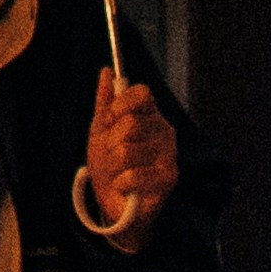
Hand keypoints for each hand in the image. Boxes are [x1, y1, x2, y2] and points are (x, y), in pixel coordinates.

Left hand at [83, 75, 178, 239]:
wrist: (113, 200)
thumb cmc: (109, 162)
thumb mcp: (100, 130)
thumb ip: (105, 101)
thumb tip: (106, 71)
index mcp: (149, 114)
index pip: (142, 93)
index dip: (122, 104)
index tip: (110, 118)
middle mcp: (165, 131)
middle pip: (129, 124)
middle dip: (109, 143)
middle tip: (109, 155)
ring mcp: (169, 155)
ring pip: (126, 151)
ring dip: (112, 166)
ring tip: (116, 172)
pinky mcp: (169, 179)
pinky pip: (132, 175)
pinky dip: (120, 183)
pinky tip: (125, 186)